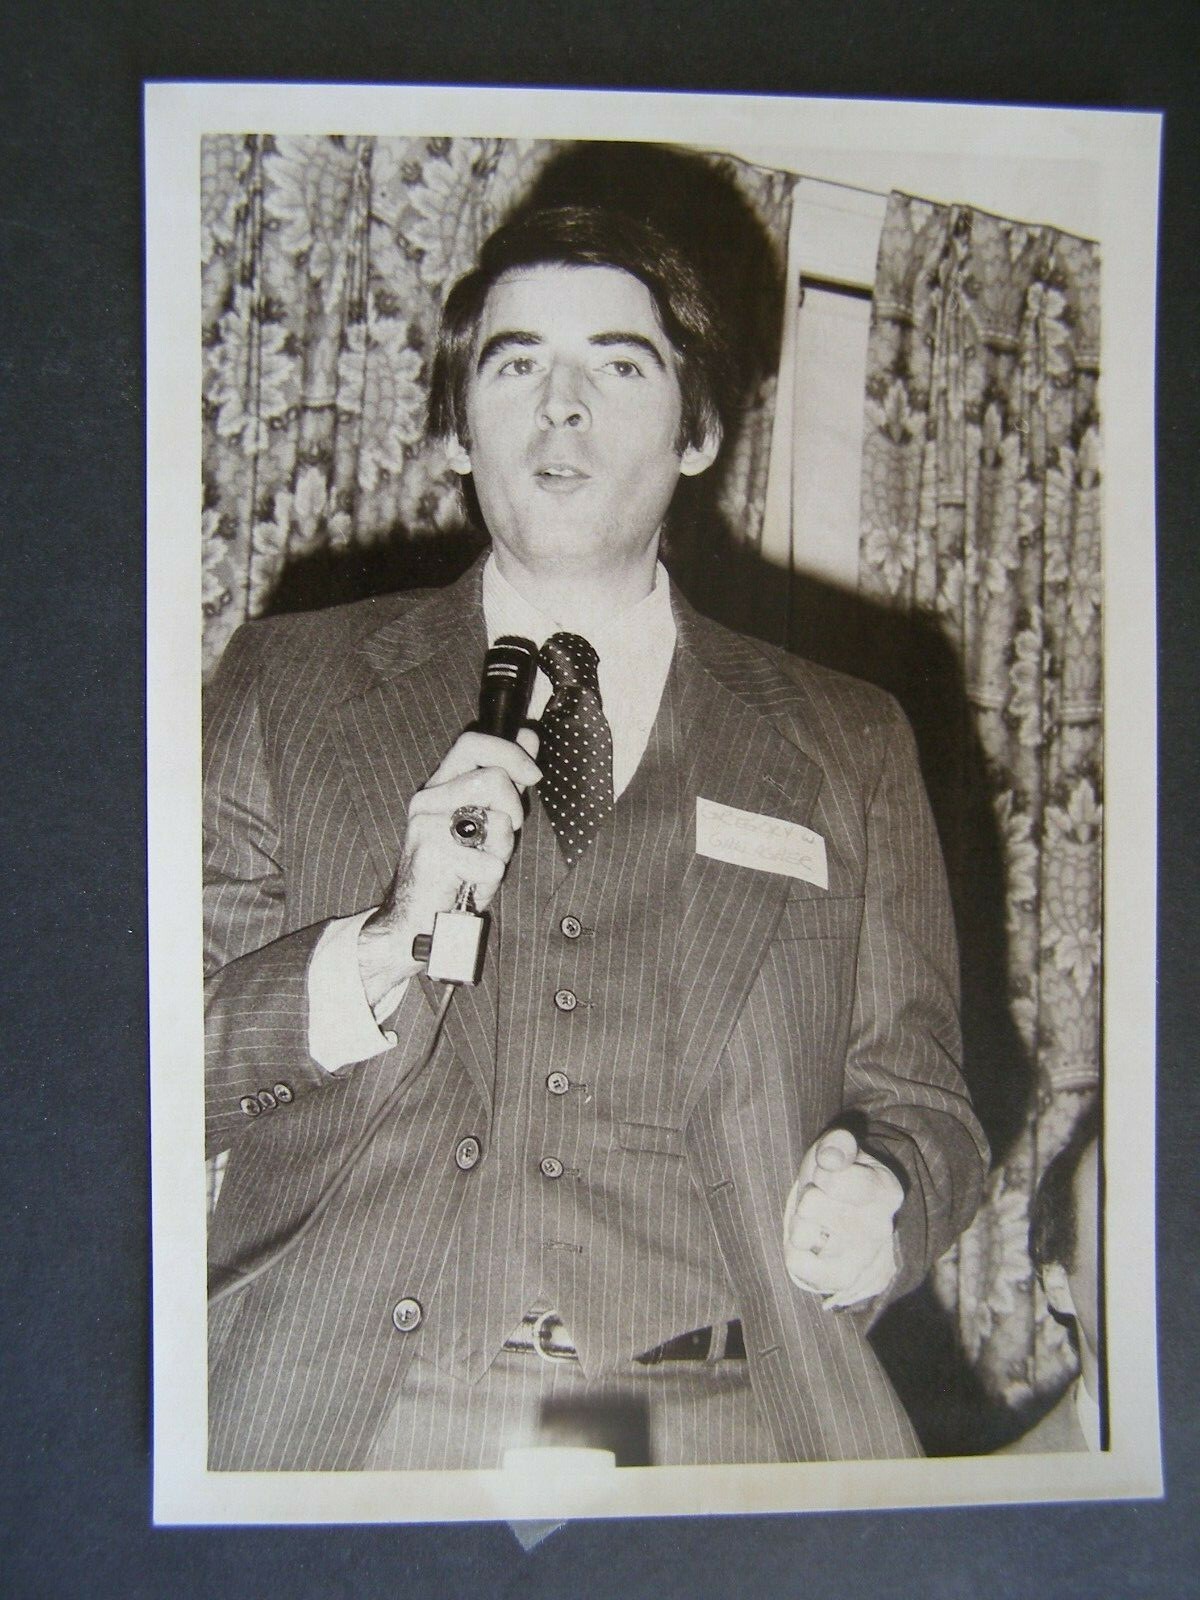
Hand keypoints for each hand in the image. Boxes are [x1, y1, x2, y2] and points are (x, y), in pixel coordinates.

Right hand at [357, 728, 540, 1004]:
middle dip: (516, 808)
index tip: (534, 775)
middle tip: (507, 833)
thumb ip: (505, 778)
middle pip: (494, 778)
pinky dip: (490, 879)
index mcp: (440, 784)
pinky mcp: (431, 854)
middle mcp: (428, 798)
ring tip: (483, 862)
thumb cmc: (455, 868)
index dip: (510, 751)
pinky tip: (471, 884)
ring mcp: (426, 824)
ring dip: (503, 848)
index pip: (472, 742)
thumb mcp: (484, 817)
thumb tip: (529, 734)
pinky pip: (492, 862)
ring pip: (497, 820)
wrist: (417, 916)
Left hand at [783, 1128, 902, 1309]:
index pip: (832, 1178)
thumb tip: (830, 1159)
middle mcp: (880, 1228)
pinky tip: (810, 1241)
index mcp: (886, 1191)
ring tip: (816, 1219)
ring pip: (801, 1233)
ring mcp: (862, 1258)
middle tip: (821, 1196)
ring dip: (799, 1221)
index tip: (829, 1171)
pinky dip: (794, 1249)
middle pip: (811, 1204)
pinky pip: (796, 1262)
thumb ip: (838, 1144)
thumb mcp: (838, 1149)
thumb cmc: (838, 1176)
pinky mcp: (840, 1280)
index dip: (821, 1169)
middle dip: (807, 1194)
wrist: (840, 1215)